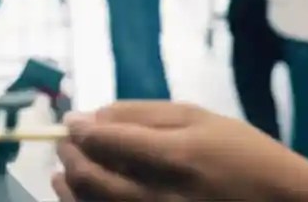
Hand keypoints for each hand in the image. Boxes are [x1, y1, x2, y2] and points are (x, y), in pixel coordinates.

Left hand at [52, 102, 307, 201]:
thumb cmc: (244, 154)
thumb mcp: (203, 119)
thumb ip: (147, 114)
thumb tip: (96, 113)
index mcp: (175, 156)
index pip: (105, 140)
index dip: (78, 128)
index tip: (69, 121)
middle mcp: (159, 195)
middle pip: (90, 175)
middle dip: (69, 154)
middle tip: (64, 142)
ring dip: (69, 184)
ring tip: (63, 169)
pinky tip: (82, 193)